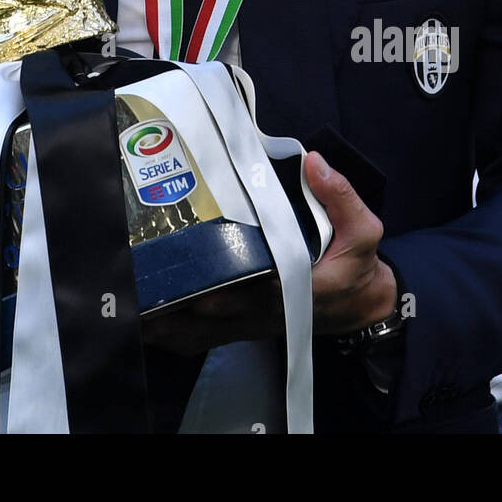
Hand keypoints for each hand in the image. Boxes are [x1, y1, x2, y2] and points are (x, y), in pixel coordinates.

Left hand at [139, 152, 396, 355]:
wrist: (361, 306)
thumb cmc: (357, 265)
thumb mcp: (364, 230)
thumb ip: (341, 197)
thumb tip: (314, 162)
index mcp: (300, 290)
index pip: (263, 295)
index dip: (233, 297)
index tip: (205, 293)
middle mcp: (271, 312)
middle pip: (222, 315)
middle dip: (187, 308)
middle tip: (148, 294)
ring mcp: (254, 323)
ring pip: (208, 333)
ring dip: (174, 326)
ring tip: (136, 315)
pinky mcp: (245, 327)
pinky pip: (207, 339)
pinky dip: (178, 336)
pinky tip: (147, 328)